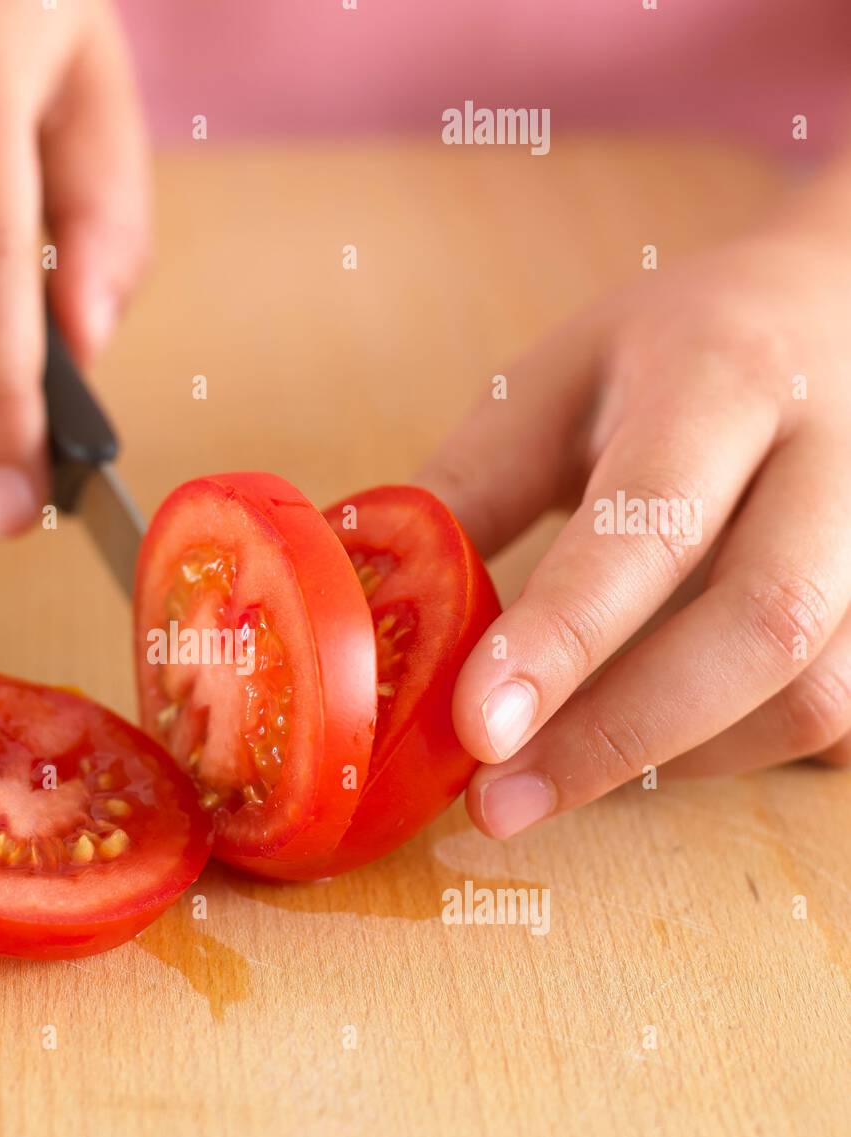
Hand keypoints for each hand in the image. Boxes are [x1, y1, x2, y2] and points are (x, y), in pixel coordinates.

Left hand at [419, 226, 850, 837]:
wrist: (838, 304)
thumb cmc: (673, 353)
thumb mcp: (553, 386)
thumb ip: (466, 495)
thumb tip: (362, 615)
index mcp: (722, 379)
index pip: (652, 521)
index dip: (566, 638)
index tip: (479, 730)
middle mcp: (841, 454)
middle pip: (765, 622)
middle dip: (621, 735)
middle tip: (500, 804)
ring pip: (818, 692)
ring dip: (675, 758)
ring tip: (562, 770)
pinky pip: (844, 718)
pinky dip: (735, 749)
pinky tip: (655, 740)